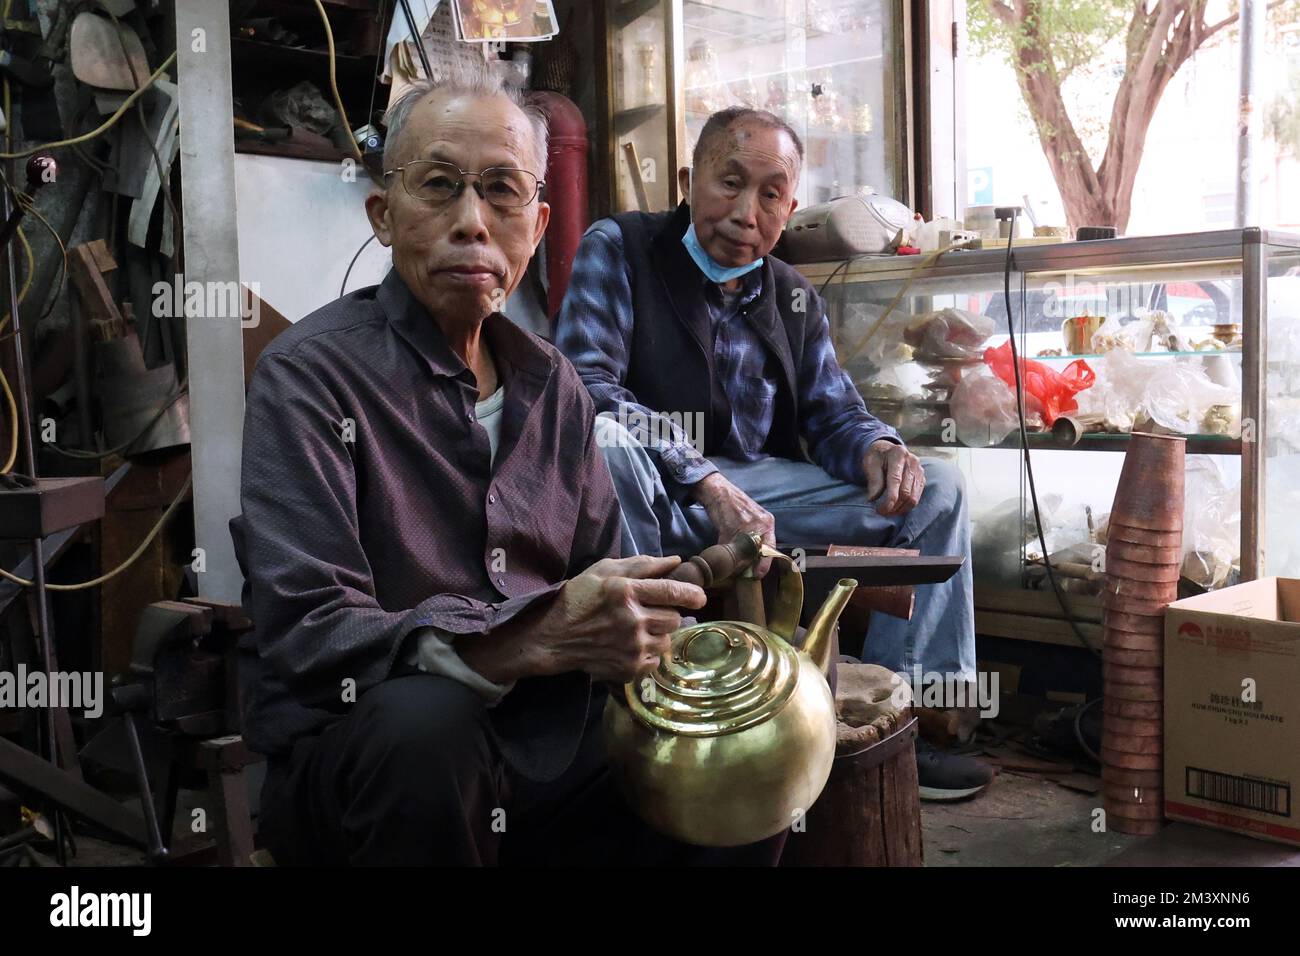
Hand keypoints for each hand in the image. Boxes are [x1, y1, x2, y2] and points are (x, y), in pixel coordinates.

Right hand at [526, 555, 706, 682]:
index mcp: (626, 592)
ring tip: (638, 630)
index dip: (692, 594)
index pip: (673, 592)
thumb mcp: (603, 571)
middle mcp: (632, 620)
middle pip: (674, 618)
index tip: (700, 597)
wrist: (553, 637)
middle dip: (668, 614)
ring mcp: (632, 647)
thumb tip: (675, 561)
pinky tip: (631, 646)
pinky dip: (648, 654)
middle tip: (651, 612)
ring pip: (667, 641)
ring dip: (658, 635)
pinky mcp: (629, 668)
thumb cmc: (577, 599)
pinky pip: (655, 661)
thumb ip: (641, 565)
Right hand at [692, 472, 776, 575]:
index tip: (759, 574)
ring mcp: (745, 524)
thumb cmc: (736, 506)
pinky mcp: (730, 526)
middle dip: (750, 564)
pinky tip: (722, 551)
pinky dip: (724, 550)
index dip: (766, 563)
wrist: (719, 492)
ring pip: (742, 550)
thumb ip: (757, 535)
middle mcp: (759, 523)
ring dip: (735, 559)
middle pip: (757, 551)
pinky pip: (728, 545)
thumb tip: (753, 560)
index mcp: (767, 521)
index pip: (772, 546)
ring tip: (732, 562)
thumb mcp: (753, 518)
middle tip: (744, 573)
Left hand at [863, 439, 924, 516]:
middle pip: (906, 491)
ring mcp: (919, 470)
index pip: (895, 480)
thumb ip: (874, 480)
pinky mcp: (922, 478)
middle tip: (882, 512)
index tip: (880, 510)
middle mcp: (912, 461)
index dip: (889, 499)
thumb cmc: (877, 458)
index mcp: (898, 454)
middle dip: (894, 506)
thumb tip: (873, 499)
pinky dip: (907, 506)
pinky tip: (896, 508)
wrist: (886, 450)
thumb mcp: (870, 464)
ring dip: (901, 509)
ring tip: (889, 513)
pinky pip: (917, 496)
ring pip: (913, 497)